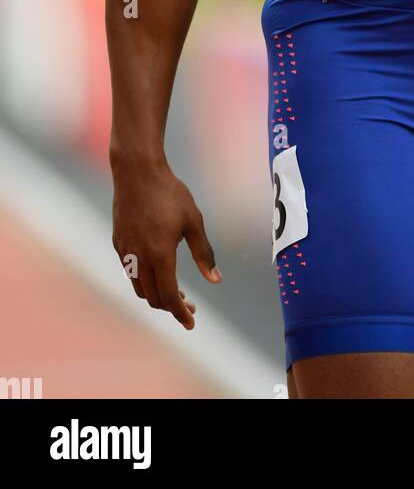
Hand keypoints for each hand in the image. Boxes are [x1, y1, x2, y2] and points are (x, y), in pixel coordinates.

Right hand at [112, 158, 221, 326]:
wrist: (137, 171)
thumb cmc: (170, 193)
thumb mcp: (193, 221)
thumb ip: (204, 253)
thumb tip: (215, 280)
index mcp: (160, 255)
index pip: (169, 296)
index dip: (180, 313)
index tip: (191, 322)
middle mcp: (139, 258)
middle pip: (153, 297)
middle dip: (171, 306)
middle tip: (189, 305)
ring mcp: (126, 251)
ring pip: (139, 288)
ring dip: (155, 296)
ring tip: (173, 292)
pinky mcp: (118, 242)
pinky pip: (130, 272)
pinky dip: (143, 280)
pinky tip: (156, 270)